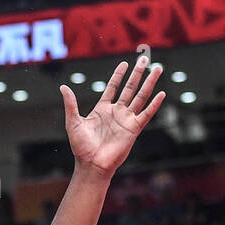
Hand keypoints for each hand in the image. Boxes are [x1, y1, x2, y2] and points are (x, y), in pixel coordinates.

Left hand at [60, 56, 164, 178]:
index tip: (124, 64)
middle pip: (130, 88)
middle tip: (144, 59)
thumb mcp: (73, 122)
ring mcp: (126, 119)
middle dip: (137, 73)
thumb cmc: (81, 147)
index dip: (118, 75)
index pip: (113, 87)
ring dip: (149, 83)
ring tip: (157, 69)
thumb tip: (63, 87)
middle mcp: (116, 112)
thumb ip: (71, 104)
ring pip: (140, 97)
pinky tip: (161, 94)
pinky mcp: (133, 129)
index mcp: (102, 109)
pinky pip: (146, 114)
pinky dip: (154, 105)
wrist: (91, 164)